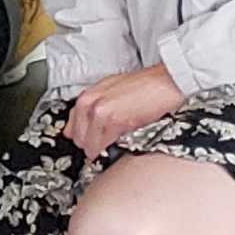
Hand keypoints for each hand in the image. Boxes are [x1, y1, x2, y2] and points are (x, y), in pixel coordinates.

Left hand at [65, 64, 186, 159]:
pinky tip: (123, 145)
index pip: (71, 129)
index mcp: (86, 97)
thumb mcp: (108, 91)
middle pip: (80, 140)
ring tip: (117, 145)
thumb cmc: (141, 86)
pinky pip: (106, 147)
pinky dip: (113, 151)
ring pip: (91, 147)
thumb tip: (78, 126)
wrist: (163, 83)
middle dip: (92, 146)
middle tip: (107, 144)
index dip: (83, 139)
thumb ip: (92, 107)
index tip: (91, 143)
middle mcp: (90, 104)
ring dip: (103, 151)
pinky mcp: (116, 122)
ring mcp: (101, 114)